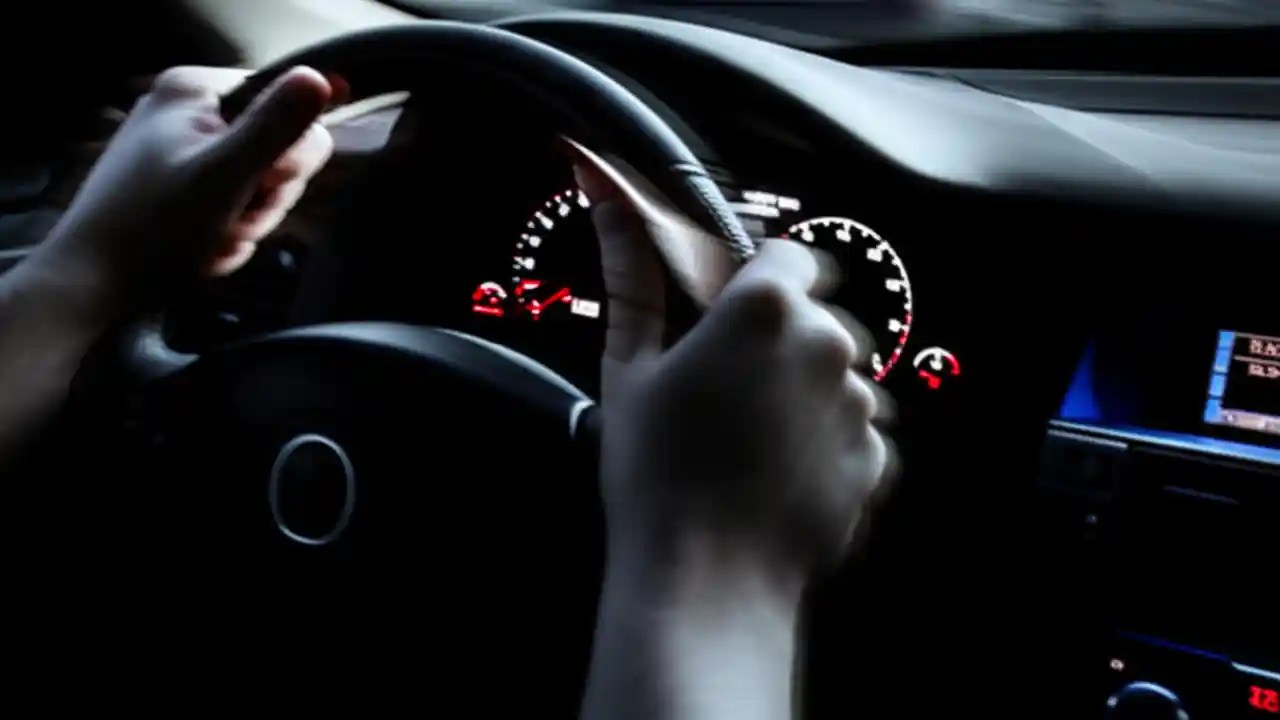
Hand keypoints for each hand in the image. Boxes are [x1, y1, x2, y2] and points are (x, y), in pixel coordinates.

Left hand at [35, 65, 333, 324]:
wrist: (93, 287)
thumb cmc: (153, 230)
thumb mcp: (223, 176)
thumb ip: (275, 127)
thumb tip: (320, 78)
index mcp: (194, 91)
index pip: (288, 104)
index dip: (289, 152)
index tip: (265, 183)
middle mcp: (190, 113)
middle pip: (280, 149)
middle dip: (265, 198)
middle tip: (233, 221)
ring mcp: (187, 151)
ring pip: (263, 185)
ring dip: (249, 222)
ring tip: (213, 239)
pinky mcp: (185, 186)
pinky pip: (238, 206)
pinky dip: (230, 234)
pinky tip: (205, 249)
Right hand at [577, 159, 893, 598]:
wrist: (706, 581)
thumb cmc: (656, 474)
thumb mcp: (629, 368)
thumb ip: (632, 276)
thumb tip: (610, 202)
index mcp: (765, 308)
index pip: (786, 254)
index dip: (757, 280)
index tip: (729, 315)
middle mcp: (827, 344)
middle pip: (813, 314)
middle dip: (778, 340)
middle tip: (726, 389)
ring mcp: (859, 403)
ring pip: (835, 371)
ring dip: (802, 390)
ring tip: (747, 439)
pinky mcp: (876, 456)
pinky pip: (853, 427)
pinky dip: (823, 439)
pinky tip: (775, 470)